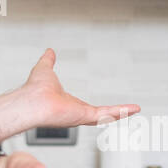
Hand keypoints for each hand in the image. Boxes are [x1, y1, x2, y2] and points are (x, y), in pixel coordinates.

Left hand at [20, 48, 140, 128]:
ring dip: (120, 112)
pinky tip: (133, 109)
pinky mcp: (86, 115)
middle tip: (125, 111)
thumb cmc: (35, 90)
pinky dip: (121, 111)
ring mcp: (81, 115)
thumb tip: (49, 52)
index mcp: (66, 103)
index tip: (102, 107)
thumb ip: (48, 61)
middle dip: (112, 114)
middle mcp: (75, 112)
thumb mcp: (44, 69)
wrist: (33, 101)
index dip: (92, 107)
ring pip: (106, 115)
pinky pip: (107, 113)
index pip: (83, 106)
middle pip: (98, 114)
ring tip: (134, 110)